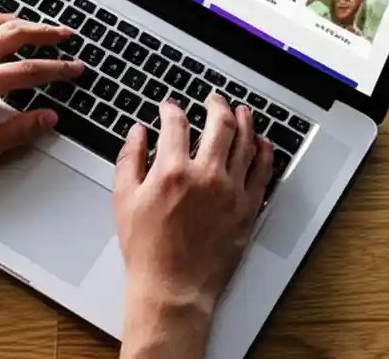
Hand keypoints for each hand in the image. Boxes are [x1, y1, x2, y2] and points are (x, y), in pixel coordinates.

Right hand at [114, 94, 272, 323]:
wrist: (173, 289)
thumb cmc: (147, 251)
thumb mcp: (124, 200)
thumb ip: (130, 159)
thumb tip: (137, 132)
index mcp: (172, 171)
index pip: (177, 123)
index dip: (172, 109)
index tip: (170, 107)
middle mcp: (206, 175)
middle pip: (220, 124)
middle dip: (216, 104)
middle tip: (214, 99)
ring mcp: (231, 191)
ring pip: (246, 143)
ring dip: (245, 121)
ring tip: (242, 111)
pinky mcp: (247, 209)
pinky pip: (263, 172)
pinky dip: (264, 153)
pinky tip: (262, 143)